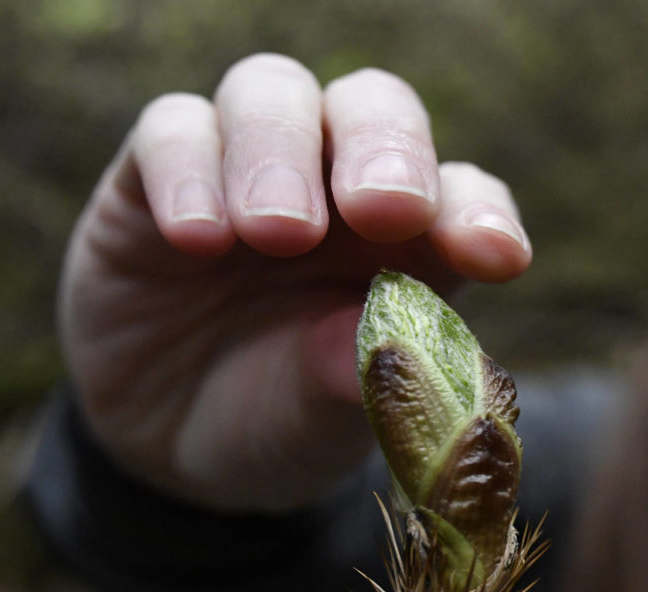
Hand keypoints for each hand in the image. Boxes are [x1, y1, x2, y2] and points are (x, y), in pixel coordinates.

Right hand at [59, 53, 530, 511]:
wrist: (171, 443)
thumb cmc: (282, 417)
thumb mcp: (323, 416)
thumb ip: (352, 375)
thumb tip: (395, 350)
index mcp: (411, 241)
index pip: (463, 194)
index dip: (481, 215)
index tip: (494, 259)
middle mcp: (336, 186)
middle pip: (374, 105)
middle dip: (386, 148)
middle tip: (383, 209)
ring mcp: (247, 170)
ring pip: (272, 92)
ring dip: (281, 153)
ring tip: (278, 233)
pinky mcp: (152, 179)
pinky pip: (172, 130)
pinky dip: (188, 169)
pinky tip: (199, 239)